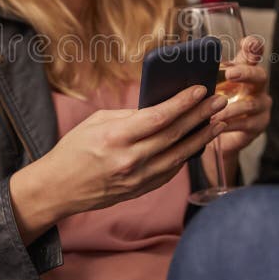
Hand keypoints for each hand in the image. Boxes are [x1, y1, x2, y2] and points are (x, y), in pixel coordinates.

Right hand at [11, 85, 228, 240]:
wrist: (59, 188)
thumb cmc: (74, 149)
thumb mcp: (97, 122)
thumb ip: (130, 116)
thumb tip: (161, 107)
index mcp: (116, 137)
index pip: (159, 117)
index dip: (183, 103)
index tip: (200, 89)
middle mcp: (130, 160)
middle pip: (175, 135)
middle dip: (200, 116)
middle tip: (219, 101)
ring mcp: (138, 178)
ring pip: (180, 156)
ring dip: (202, 137)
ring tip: (218, 121)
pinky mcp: (141, 190)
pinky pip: (171, 171)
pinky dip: (186, 155)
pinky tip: (197, 142)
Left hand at [210, 36, 271, 156]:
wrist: (219, 132)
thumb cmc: (211, 102)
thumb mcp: (207, 86)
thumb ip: (201, 75)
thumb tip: (179, 68)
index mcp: (245, 71)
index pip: (252, 54)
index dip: (253, 47)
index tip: (248, 42)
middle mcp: (257, 86)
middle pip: (259, 75)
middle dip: (244, 73)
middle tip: (230, 73)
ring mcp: (261, 106)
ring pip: (250, 104)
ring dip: (230, 108)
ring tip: (213, 111)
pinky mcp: (258, 125)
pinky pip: (246, 124)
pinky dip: (229, 124)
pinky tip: (217, 124)